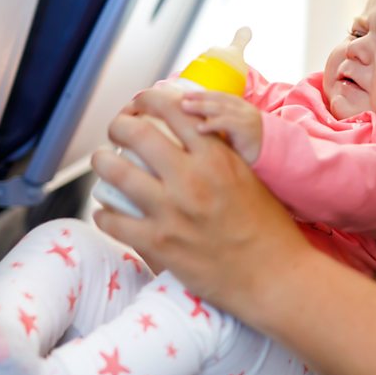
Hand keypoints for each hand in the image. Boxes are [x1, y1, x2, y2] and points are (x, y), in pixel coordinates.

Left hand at [91, 87, 311, 321]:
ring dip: (103, 163)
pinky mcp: (158, 244)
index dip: (148, 100)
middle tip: (117, 131)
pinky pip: (113, 220)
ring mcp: (172, 211)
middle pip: (136, 133)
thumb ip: (218, 155)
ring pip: (115, 172)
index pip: (172, 109)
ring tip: (105, 164)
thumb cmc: (266, 227)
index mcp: (216, 157)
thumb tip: (190, 134)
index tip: (139, 104)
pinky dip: (105, 212)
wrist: (272, 274)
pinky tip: (108, 211)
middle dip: (118, 126)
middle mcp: (191, 179)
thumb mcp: (247, 177)